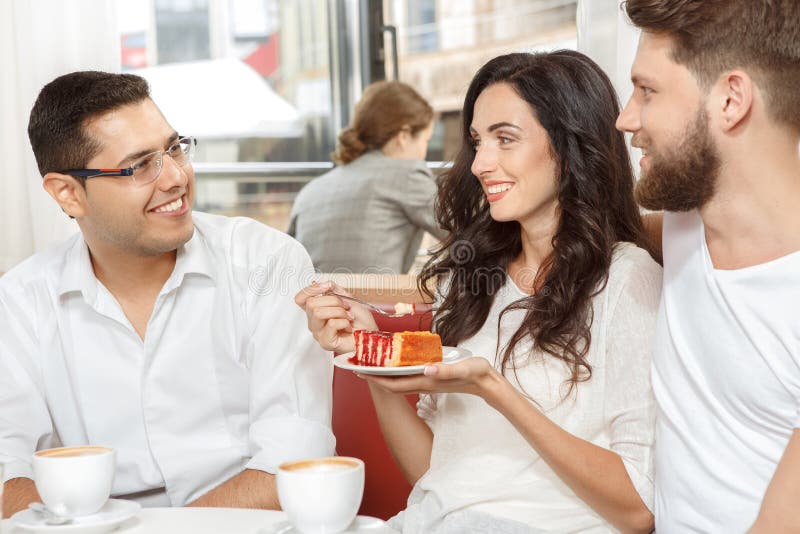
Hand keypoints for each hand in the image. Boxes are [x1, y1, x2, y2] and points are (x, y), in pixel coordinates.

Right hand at [294, 281, 377, 352]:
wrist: (371, 333)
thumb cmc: (361, 320)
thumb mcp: (347, 298)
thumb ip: (334, 289)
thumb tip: (322, 283)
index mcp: (316, 311)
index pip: (301, 299)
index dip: (311, 289)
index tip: (327, 286)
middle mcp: (314, 322)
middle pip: (311, 303)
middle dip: (333, 300)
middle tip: (345, 307)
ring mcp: (318, 333)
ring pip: (319, 312)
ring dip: (339, 311)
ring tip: (348, 317)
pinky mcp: (326, 342)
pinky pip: (331, 324)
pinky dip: (344, 322)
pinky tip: (348, 327)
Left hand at [359, 357, 506, 403]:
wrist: (487, 384)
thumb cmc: (476, 374)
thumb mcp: (463, 369)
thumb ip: (446, 370)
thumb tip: (427, 370)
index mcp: (428, 381)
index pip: (395, 383)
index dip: (376, 379)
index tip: (361, 372)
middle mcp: (424, 383)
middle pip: (393, 384)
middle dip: (375, 377)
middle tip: (358, 367)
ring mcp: (428, 382)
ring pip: (399, 381)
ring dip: (384, 375)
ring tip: (372, 364)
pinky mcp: (432, 378)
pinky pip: (409, 376)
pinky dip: (397, 371)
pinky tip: (395, 363)